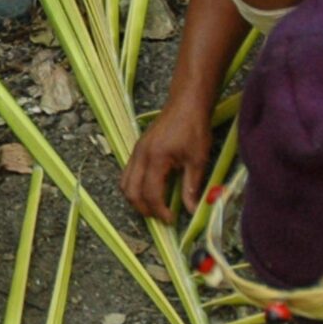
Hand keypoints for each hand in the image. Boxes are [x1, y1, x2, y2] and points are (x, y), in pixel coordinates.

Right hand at [121, 101, 214, 224]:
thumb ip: (191, 186)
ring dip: (136, 199)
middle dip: (144, 209)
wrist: (186, 104)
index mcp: (155, 159)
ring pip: (125, 184)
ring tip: (154, 206)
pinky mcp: (137, 149)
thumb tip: (191, 210)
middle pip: (131, 192)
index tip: (171, 219)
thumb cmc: (194, 128)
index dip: (160, 211)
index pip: (151, 194)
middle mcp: (140, 156)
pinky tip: (150, 190)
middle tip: (161, 216)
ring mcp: (136, 152)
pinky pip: (127, 174)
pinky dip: (134, 187)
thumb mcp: (197, 159)